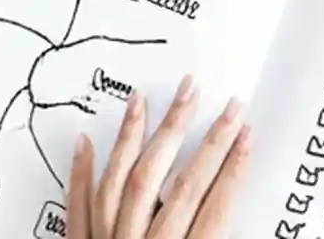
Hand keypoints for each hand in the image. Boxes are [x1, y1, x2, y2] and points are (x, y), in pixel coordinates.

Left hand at [67, 75, 251, 238]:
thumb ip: (214, 236)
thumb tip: (230, 194)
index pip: (215, 206)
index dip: (233, 167)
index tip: (246, 131)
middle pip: (178, 186)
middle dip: (204, 141)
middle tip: (219, 103)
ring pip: (122, 184)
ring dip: (135, 137)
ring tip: (143, 98)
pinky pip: (78, 207)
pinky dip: (81, 173)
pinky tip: (85, 141)